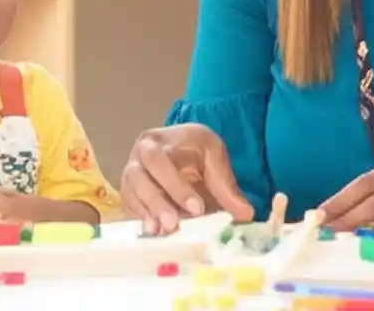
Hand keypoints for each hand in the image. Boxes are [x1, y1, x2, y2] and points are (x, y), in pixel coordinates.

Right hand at [120, 123, 253, 235]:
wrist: (181, 150)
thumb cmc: (197, 152)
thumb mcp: (215, 159)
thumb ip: (226, 186)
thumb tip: (245, 214)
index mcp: (164, 140)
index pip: (162, 160)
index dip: (176, 186)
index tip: (197, 208)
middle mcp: (141, 153)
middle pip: (139, 175)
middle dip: (157, 200)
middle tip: (173, 223)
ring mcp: (131, 172)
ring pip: (130, 191)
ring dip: (146, 212)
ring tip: (162, 231)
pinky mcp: (129, 191)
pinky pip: (128, 205)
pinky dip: (140, 218)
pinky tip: (154, 232)